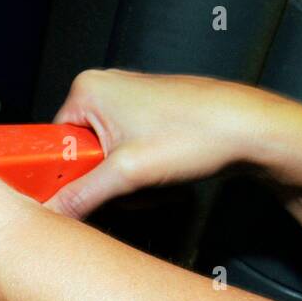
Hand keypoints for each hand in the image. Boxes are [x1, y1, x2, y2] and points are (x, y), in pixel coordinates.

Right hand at [46, 69, 301, 218]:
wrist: (250, 129)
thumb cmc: (197, 133)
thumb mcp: (128, 174)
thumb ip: (81, 195)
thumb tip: (51, 213)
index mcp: (87, 89)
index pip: (52, 145)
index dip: (69, 176)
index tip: (86, 191)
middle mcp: (104, 87)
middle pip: (80, 154)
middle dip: (105, 181)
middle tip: (132, 184)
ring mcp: (128, 99)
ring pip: (107, 159)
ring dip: (127, 180)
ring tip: (154, 177)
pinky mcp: (148, 114)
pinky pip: (127, 153)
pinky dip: (142, 171)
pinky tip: (164, 170)